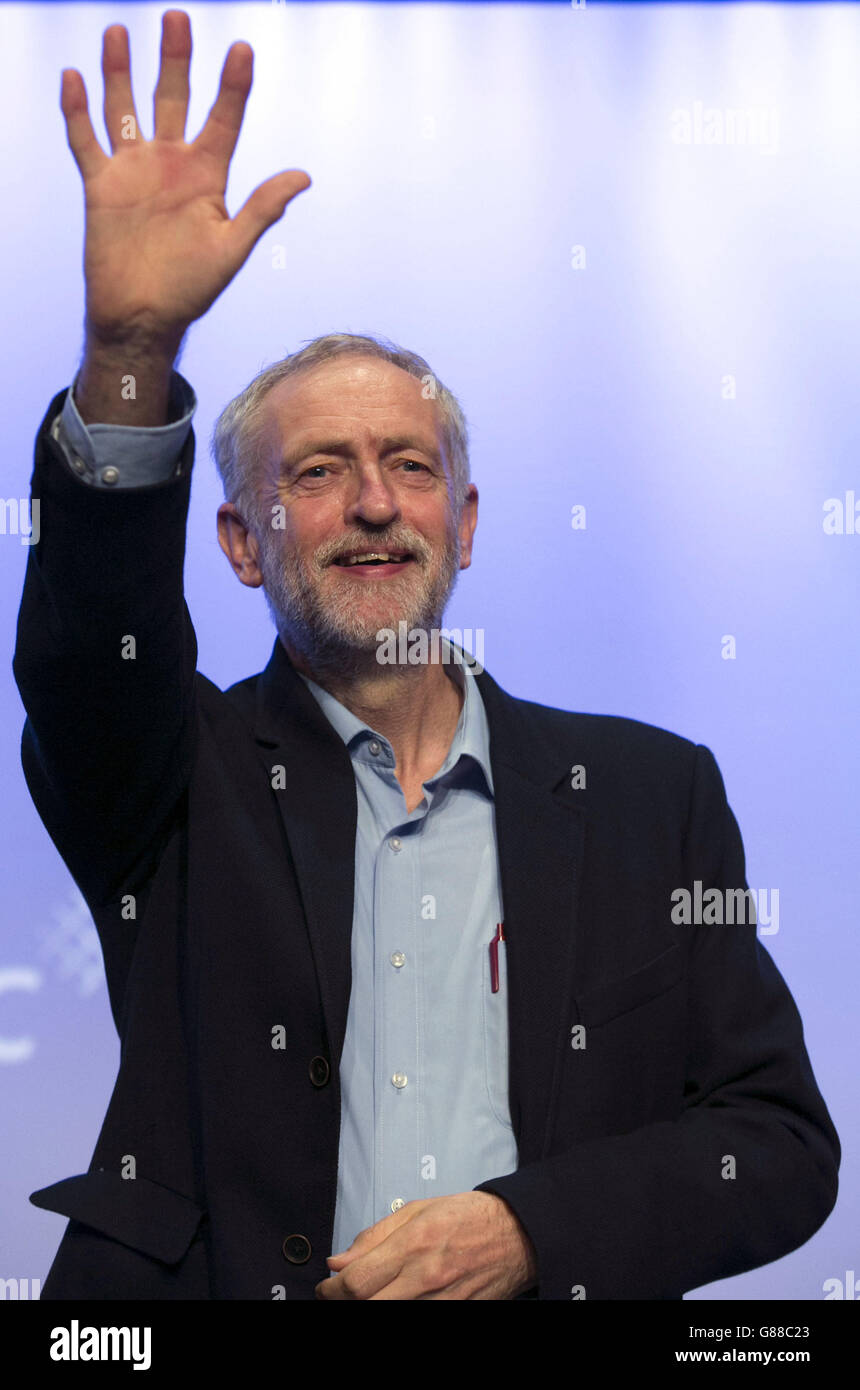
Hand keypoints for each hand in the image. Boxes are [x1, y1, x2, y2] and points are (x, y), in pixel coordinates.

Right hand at [60, 8, 310, 348]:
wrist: (143, 317)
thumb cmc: (192, 289)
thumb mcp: (232, 248)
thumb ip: (262, 208)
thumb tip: (303, 176)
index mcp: (207, 175)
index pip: (224, 119)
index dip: (233, 85)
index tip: (243, 50)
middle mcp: (171, 163)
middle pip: (173, 98)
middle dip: (175, 59)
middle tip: (177, 17)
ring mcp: (134, 170)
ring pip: (126, 108)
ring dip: (122, 72)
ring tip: (120, 32)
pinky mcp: (101, 185)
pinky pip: (86, 140)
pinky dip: (77, 111)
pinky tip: (75, 77)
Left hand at [314, 1192, 538, 1299]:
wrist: (517, 1235)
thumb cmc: (467, 1216)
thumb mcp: (418, 1210)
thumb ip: (374, 1236)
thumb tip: (338, 1261)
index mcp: (414, 1242)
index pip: (357, 1280)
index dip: (331, 1290)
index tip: (325, 1287)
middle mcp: (425, 1276)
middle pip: (367, 1305)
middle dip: (343, 1303)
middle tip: (337, 1296)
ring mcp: (441, 1300)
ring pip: (389, 1315)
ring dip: (369, 1307)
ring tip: (367, 1296)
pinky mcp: (454, 1312)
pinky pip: (415, 1318)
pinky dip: (397, 1311)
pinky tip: (394, 1299)